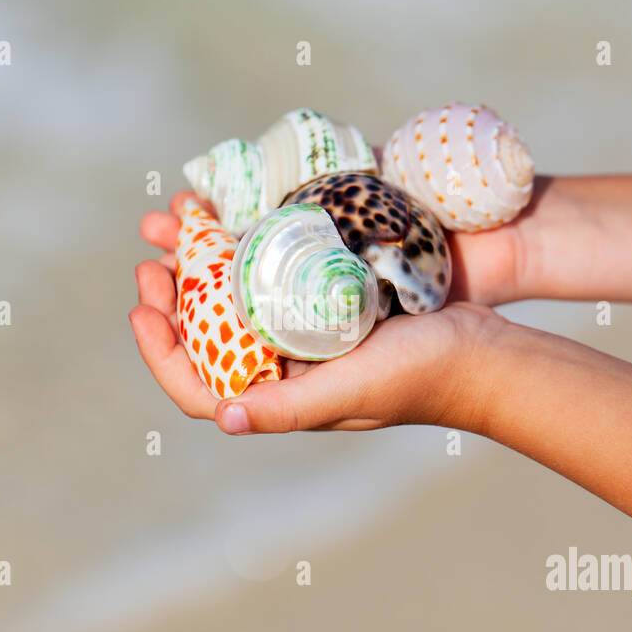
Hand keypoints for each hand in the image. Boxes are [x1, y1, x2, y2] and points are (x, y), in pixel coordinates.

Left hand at [130, 192, 503, 432]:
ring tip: (176, 223)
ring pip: (232, 297)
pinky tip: (230, 215)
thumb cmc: (421, 377)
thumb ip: (288, 407)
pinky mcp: (328, 298)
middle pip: (206, 334)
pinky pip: (270, 270)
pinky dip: (244, 244)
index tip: (145, 305)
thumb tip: (221, 416)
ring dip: (199, 263)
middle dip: (172, 296)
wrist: (485, 349)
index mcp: (280, 396)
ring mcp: (304, 333)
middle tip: (150, 256)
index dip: (161, 351)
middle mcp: (284, 367)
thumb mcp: (350, 392)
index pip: (199, 385)